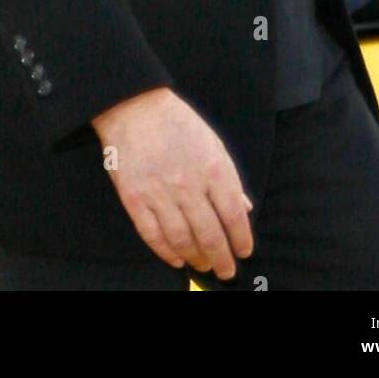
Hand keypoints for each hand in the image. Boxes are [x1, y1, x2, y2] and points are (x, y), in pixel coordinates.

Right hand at [91, 87, 253, 278]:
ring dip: (196, 258)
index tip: (244, 252)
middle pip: (210, 235)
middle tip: (226, 271)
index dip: (241, 239)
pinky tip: (177, 258)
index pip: (234, 216)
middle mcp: (189, 185)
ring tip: (203, 265)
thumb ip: (228, 178)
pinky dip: (166, 252)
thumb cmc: (177, 122)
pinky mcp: (134, 199)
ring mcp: (159, 194)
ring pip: (183, 240)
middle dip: (221, 259)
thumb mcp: (212, 143)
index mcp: (213, 168)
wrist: (133, 106)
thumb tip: (244, 208)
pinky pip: (153, 235)